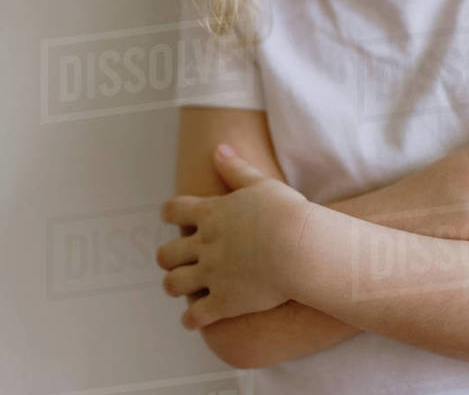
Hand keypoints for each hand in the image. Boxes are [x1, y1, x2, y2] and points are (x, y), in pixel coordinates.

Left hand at [157, 145, 313, 330]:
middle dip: (169, 257)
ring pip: (174, 284)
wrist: (302, 249)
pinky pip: (195, 317)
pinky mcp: (224, 302)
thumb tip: (218, 148)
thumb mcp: (262, 184)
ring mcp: (212, 275)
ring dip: (175, 286)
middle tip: (177, 260)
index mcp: (211, 215)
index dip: (170, 214)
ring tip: (182, 287)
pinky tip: (196, 318)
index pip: (172, 210)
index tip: (173, 218)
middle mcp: (205, 245)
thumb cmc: (288, 213)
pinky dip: (191, 319)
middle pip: (166, 253)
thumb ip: (236, 168)